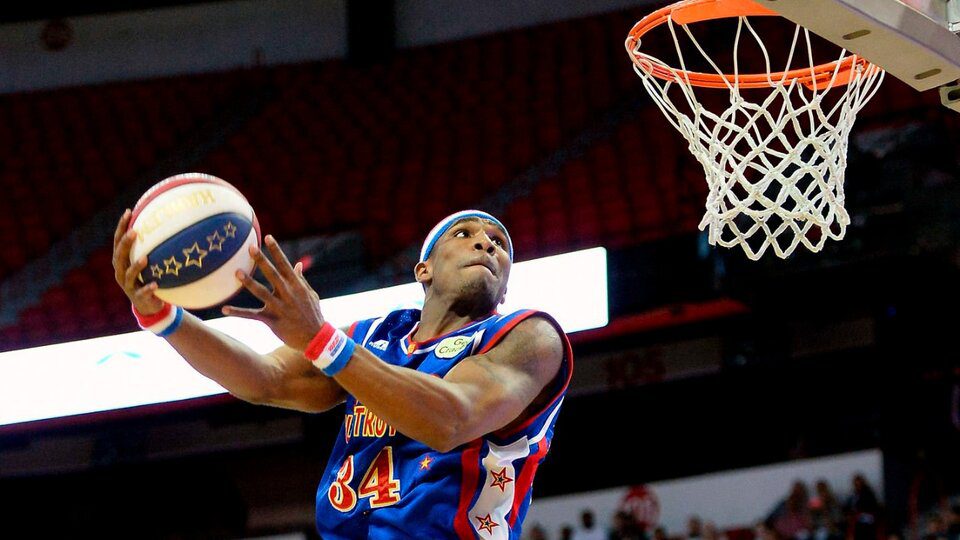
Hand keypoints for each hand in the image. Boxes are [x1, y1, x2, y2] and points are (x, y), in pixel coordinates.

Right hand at [113, 209, 164, 314]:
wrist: (148, 304)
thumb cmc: (148, 276)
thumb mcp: (149, 261)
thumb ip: (153, 246)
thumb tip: (168, 222)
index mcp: (121, 260)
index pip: (118, 241)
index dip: (121, 227)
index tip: (128, 212)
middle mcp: (121, 271)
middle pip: (119, 255)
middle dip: (125, 244)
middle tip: (134, 232)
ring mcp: (128, 285)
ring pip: (128, 274)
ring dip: (136, 266)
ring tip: (145, 258)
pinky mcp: (137, 297)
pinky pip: (142, 292)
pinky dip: (148, 288)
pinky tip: (155, 284)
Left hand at [222, 235, 324, 351]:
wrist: (315, 338)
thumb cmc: (313, 315)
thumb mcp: (311, 295)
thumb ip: (301, 280)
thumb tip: (298, 264)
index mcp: (297, 286)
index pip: (285, 264)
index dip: (276, 251)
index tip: (268, 238)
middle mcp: (288, 295)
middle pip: (273, 274)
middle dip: (262, 261)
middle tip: (250, 247)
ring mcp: (280, 308)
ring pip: (262, 293)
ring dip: (249, 282)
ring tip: (237, 272)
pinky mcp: (272, 321)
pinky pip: (252, 315)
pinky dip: (238, 312)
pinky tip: (224, 309)